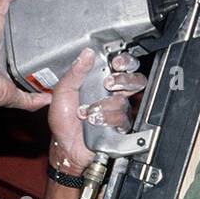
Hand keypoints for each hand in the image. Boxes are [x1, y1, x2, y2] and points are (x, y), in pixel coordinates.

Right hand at [0, 0, 52, 111]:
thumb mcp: (14, 96)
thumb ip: (31, 99)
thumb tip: (49, 100)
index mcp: (2, 52)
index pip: (13, 34)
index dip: (25, 27)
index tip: (42, 25)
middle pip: (9, 15)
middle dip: (21, 6)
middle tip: (40, 3)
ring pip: (5, 3)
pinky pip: (4, 0)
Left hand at [48, 49, 147, 172]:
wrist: (65, 145)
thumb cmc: (63, 120)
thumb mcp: (63, 91)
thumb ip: (76, 72)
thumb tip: (87, 53)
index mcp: (100, 81)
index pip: (122, 66)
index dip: (125, 61)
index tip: (116, 63)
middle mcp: (112, 94)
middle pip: (136, 81)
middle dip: (125, 80)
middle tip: (109, 84)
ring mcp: (117, 111)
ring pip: (124, 102)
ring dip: (103, 106)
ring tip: (87, 112)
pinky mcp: (119, 127)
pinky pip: (122, 120)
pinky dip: (106, 120)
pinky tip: (94, 122)